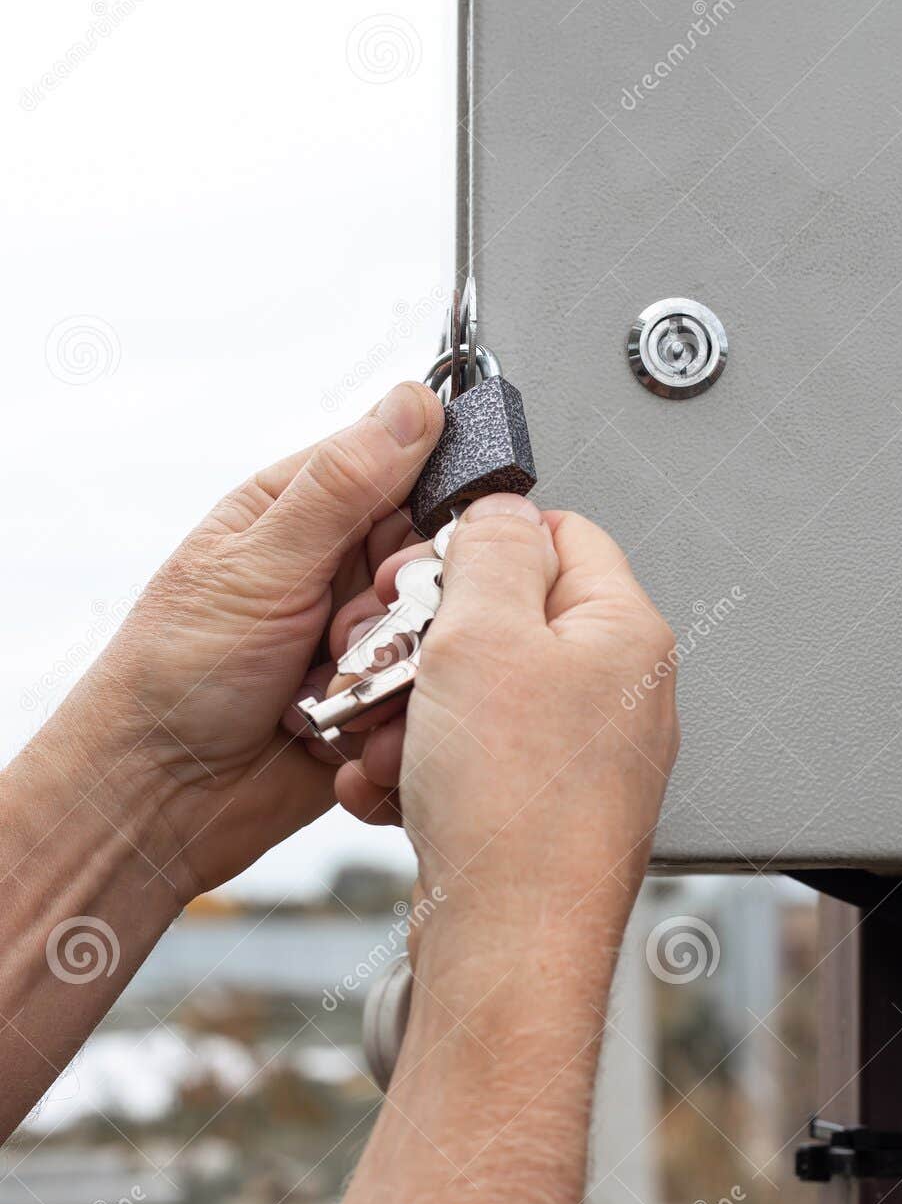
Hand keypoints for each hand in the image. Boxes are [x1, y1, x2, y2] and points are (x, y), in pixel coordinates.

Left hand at [36, 382, 443, 902]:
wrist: (158, 799)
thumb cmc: (173, 675)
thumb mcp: (260, 564)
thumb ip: (344, 484)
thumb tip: (412, 403)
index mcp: (303, 510)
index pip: (407, 472)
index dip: (425, 511)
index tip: (401, 556)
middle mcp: (337, 567)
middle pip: (435, 555)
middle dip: (403, 604)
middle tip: (347, 633)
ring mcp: (362, 635)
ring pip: (442, 630)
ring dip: (393, 668)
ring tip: (331, 692)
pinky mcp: (381, 700)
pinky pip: (433, 696)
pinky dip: (396, 718)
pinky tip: (348, 730)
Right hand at [332, 492, 679, 955]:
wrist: (507, 951)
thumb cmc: (513, 808)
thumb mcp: (484, 635)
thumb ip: (491, 549)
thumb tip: (500, 507)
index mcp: (624, 633)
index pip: (560, 534)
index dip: (481, 543)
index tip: (427, 572)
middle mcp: (617, 691)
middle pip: (507, 619)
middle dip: (431, 645)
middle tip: (394, 666)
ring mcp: (582, 755)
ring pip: (477, 696)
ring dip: (415, 714)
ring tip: (391, 748)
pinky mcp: (542, 809)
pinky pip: (472, 760)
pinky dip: (423, 771)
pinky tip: (394, 793)